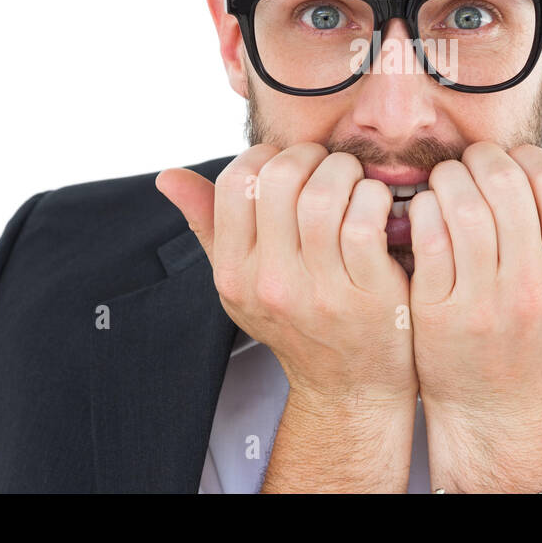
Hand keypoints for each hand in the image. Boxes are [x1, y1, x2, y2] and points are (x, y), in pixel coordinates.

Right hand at [155, 143, 416, 409]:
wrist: (348, 387)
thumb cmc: (296, 321)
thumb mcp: (243, 281)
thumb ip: (208, 225)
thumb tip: (167, 176)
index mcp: (234, 274)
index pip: (234, 183)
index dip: (264, 156)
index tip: (287, 163)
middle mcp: (270, 283)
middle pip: (279, 179)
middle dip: (308, 155)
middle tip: (325, 164)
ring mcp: (320, 291)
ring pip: (323, 195)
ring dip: (344, 170)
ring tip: (352, 178)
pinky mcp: (368, 293)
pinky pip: (364, 220)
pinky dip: (373, 196)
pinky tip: (374, 202)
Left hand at [407, 141, 541, 490]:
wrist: (492, 400)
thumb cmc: (540, 325)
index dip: (528, 156)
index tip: (512, 160)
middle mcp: (536, 288)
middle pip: (506, 185)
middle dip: (483, 158)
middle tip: (472, 162)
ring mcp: (486, 303)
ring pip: (464, 206)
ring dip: (449, 177)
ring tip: (448, 179)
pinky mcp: (440, 312)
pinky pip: (429, 237)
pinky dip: (424, 208)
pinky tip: (427, 207)